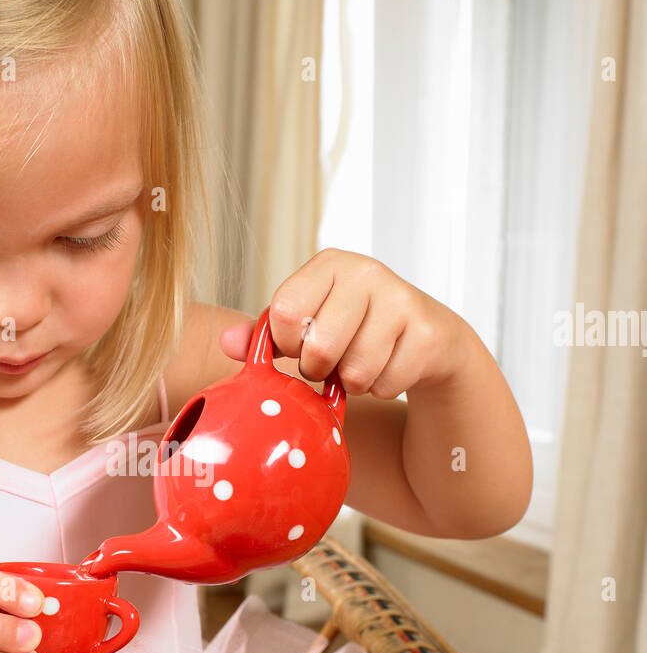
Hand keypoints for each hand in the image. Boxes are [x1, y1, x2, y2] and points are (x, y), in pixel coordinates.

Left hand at [219, 248, 463, 396]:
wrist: (426, 335)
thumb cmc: (356, 327)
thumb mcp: (309, 322)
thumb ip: (265, 333)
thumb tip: (226, 341)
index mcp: (328, 264)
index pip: (284, 313)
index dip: (287, 343)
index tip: (300, 343)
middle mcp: (365, 272)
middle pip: (318, 347)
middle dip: (319, 369)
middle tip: (331, 360)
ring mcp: (400, 300)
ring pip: (355, 372)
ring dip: (353, 382)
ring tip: (362, 362)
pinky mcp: (426, 333)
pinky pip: (386, 385)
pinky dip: (382, 388)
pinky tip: (390, 365)